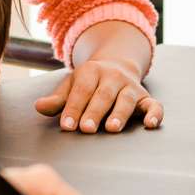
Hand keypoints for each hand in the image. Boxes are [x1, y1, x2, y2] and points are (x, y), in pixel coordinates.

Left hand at [34, 59, 161, 133]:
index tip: (66, 125)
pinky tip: (150, 125)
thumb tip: (39, 107)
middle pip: (103, 95)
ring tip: (112, 128)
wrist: (117, 65)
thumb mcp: (72, 85)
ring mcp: (130, 86)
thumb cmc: (89, 83)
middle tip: (87, 129)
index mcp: (91, 71)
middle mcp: (113, 77)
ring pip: (126, 99)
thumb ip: (58, 99)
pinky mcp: (145, 97)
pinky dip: (155, 113)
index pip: (82, 90)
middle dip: (94, 112)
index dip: (73, 107)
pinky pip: (154, 104)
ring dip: (120, 113)